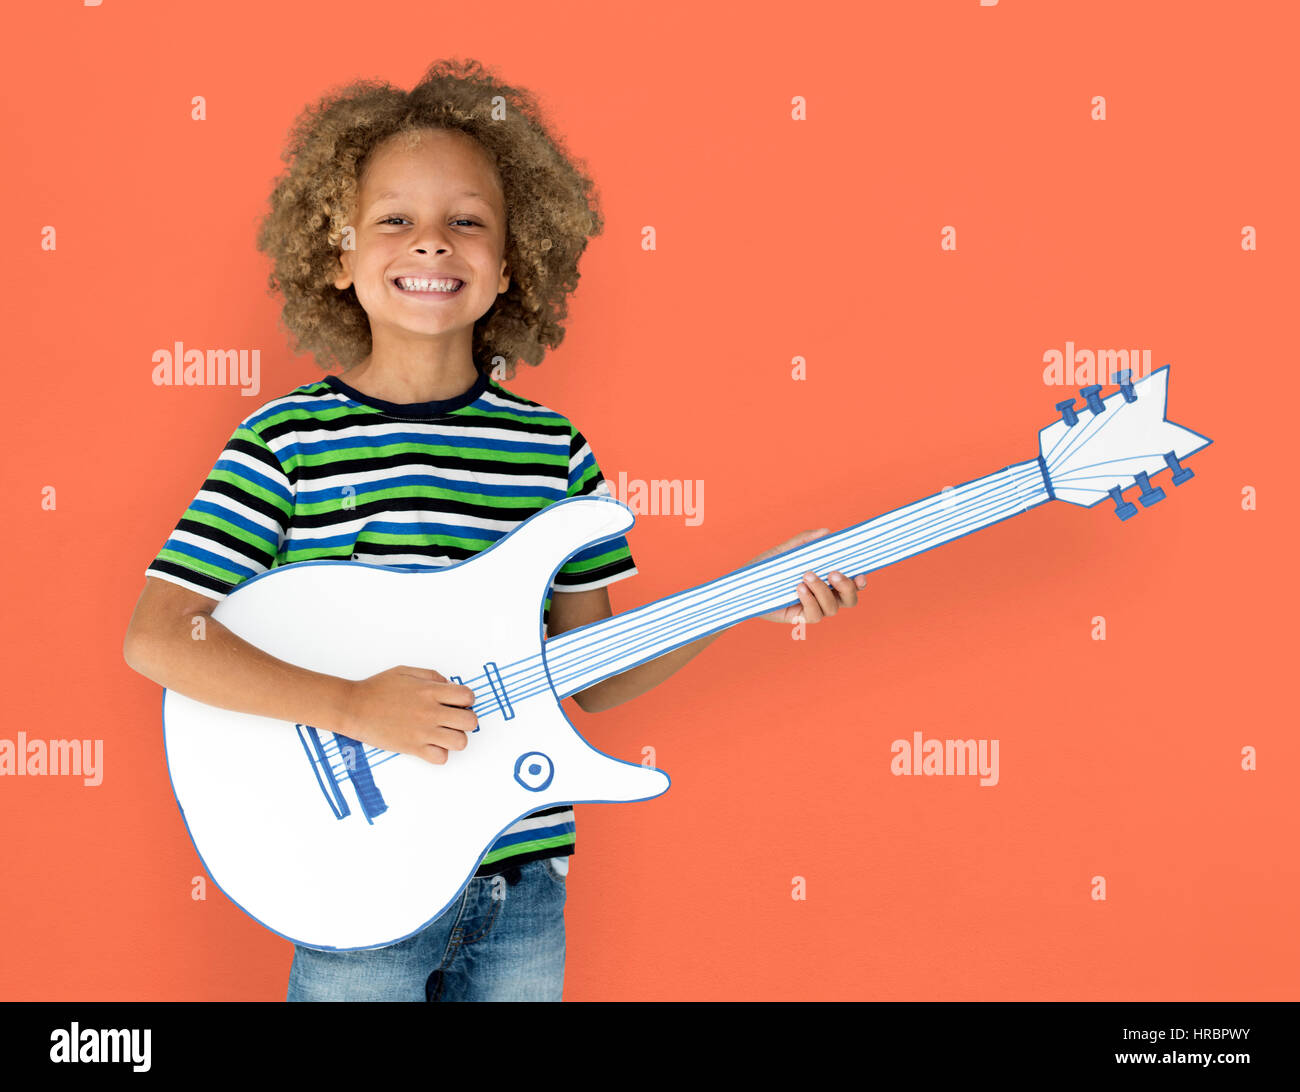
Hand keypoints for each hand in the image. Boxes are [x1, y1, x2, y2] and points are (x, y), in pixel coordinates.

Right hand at [337, 666, 476, 765]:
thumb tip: (449, 684)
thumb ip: (431, 676)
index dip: (466, 699)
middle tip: (454, 719)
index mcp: (430, 691)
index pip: (468, 696)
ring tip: (444, 733)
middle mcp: (430, 711)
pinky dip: (439, 753)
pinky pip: (441, 758)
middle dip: (466, 720)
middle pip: (470, 721)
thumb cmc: (376, 689)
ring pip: (460, 742)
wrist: (353, 707)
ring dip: (456, 738)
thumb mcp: (406, 672)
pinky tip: (431, 744)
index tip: (458, 702)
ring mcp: (423, 731)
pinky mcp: (413, 748)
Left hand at [748, 528, 867, 623]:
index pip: (853, 584)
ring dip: (823, 591)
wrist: (743, 586)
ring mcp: (813, 608)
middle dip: (847, 587)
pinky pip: (814, 615)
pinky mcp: (800, 618)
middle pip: (850, 600)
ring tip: (806, 576)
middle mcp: (823, 596)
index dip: (861, 582)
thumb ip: (805, 541)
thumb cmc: (766, 567)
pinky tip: (799, 588)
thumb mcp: (785, 550)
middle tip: (833, 573)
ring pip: (833, 608)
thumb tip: (826, 532)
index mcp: (826, 580)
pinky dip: (810, 600)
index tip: (860, 573)